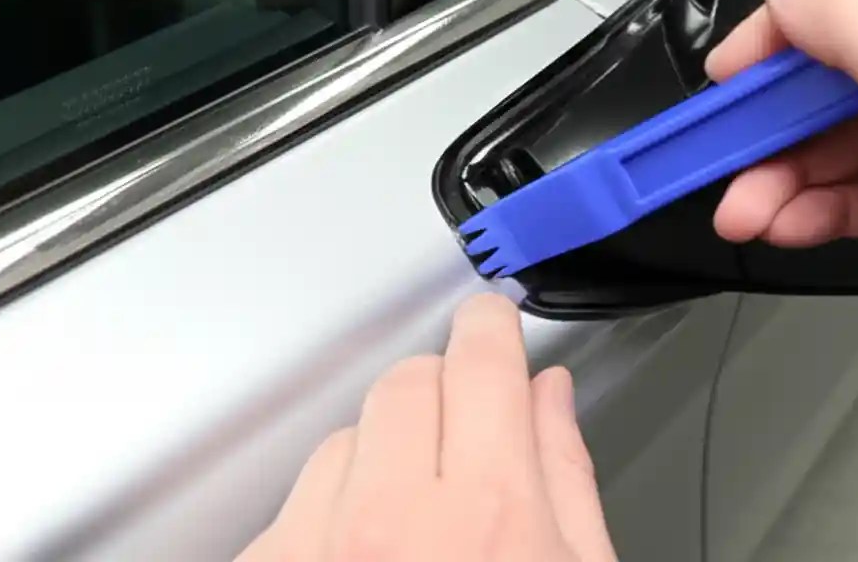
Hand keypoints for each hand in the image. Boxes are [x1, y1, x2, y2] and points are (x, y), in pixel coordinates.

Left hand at [236, 294, 616, 561]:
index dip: (489, 326)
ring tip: (412, 533)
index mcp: (487, 517)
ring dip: (380, 460)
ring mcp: (313, 547)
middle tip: (465, 443)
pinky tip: (362, 560)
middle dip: (442, 393)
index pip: (480, 362)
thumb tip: (549, 397)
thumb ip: (566, 480)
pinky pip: (292, 502)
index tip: (489, 319)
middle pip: (405, 384)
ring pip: (343, 438)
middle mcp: (389, 523)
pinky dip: (329, 516)